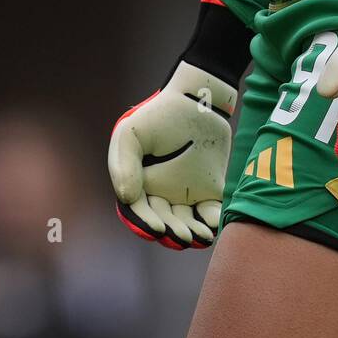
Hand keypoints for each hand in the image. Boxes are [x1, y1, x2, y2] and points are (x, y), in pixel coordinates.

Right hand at [108, 60, 237, 248]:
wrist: (195, 99)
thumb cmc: (159, 115)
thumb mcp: (131, 132)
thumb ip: (123, 163)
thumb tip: (126, 197)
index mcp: (138, 185)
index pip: (138, 211)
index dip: (146, 223)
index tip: (157, 228)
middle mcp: (160, 194)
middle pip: (163, 222)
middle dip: (172, 233)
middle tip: (182, 237)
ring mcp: (185, 194)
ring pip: (186, 223)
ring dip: (192, 234)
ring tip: (201, 237)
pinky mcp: (209, 189)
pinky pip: (209, 212)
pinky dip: (211, 221)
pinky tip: (214, 225)